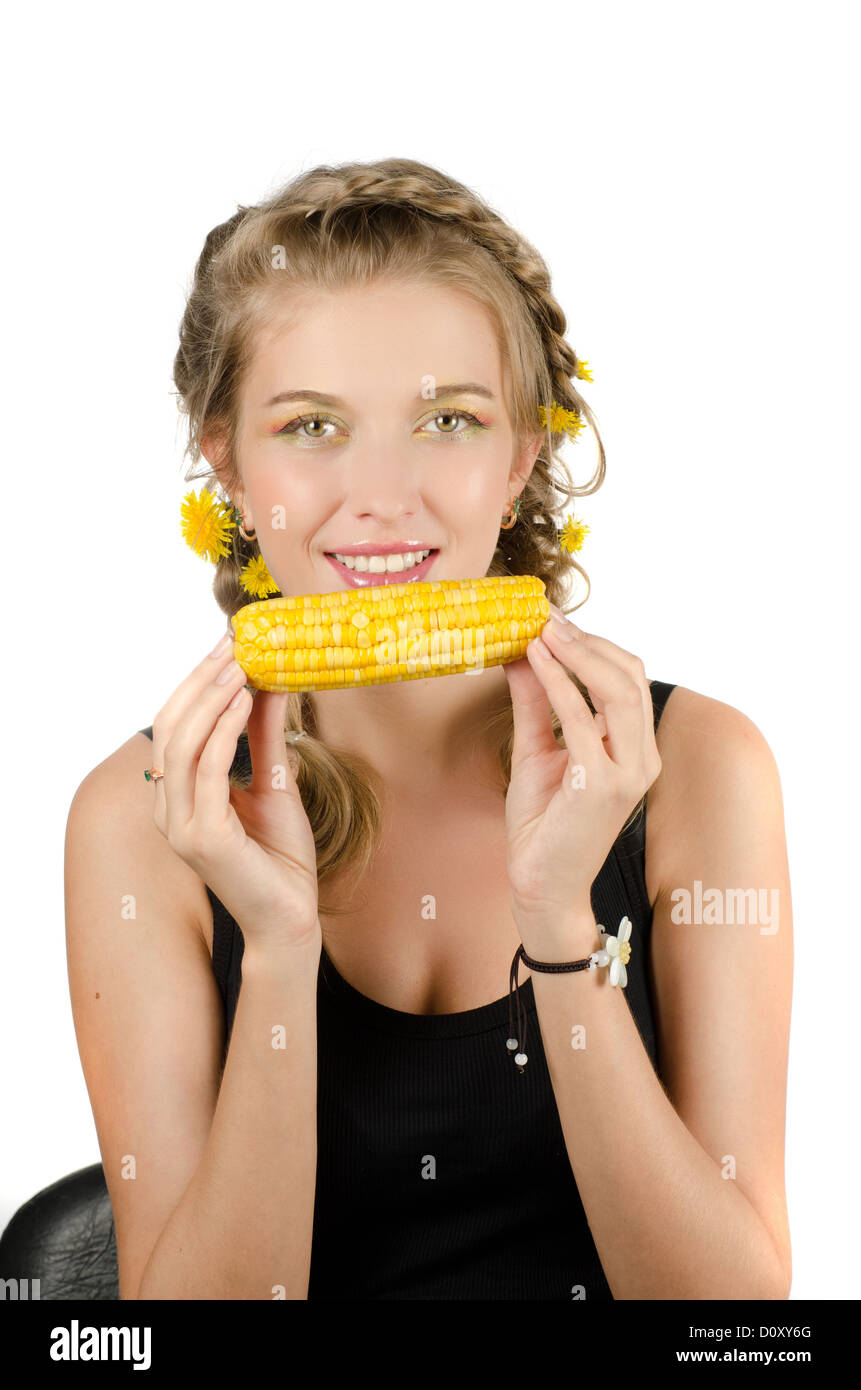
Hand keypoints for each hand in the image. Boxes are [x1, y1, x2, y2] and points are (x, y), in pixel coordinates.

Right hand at [149, 635, 319, 951]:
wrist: (292, 918)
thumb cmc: (281, 857)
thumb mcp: (274, 782)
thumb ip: (265, 736)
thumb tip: (271, 680)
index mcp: (176, 797)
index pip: (172, 725)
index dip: (196, 682)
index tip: (228, 644)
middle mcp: (169, 810)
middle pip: (169, 727)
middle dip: (200, 681)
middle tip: (234, 645)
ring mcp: (181, 827)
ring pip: (181, 744)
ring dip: (212, 699)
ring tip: (242, 666)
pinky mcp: (204, 839)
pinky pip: (207, 772)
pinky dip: (224, 732)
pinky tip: (247, 703)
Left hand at [502, 608, 661, 945]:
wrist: (541, 885)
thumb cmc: (544, 824)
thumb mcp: (538, 751)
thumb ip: (536, 704)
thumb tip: (521, 653)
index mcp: (637, 749)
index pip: (630, 679)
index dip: (595, 644)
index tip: (554, 620)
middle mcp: (643, 758)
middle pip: (631, 676)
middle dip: (588, 641)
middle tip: (546, 617)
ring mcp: (627, 772)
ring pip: (617, 690)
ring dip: (577, 653)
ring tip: (541, 630)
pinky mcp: (601, 785)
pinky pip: (583, 719)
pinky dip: (559, 682)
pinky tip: (534, 660)